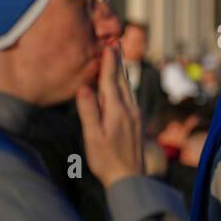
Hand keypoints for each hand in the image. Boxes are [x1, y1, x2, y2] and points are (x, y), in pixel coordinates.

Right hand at [76, 43, 143, 188]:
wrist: (130, 177)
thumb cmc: (107, 160)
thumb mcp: (93, 136)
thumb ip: (88, 111)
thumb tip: (83, 88)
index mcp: (117, 111)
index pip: (111, 81)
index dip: (109, 62)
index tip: (109, 45)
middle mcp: (129, 109)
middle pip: (122, 80)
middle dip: (117, 61)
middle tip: (115, 43)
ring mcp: (135, 115)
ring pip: (127, 88)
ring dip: (122, 72)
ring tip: (118, 58)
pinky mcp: (136, 122)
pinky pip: (129, 97)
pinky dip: (124, 85)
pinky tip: (122, 85)